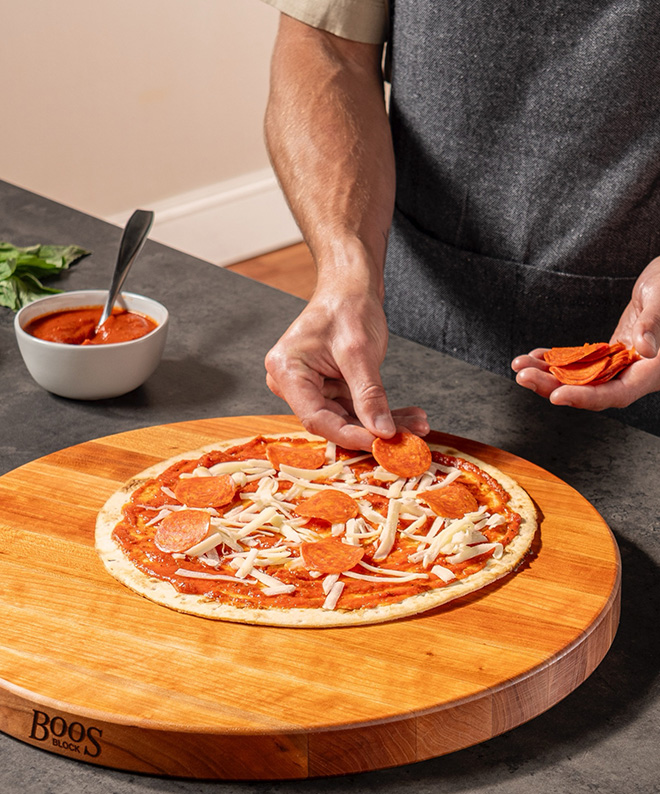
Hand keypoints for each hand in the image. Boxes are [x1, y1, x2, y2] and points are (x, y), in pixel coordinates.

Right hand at [265, 288, 428, 449]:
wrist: (351, 286)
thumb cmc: (347, 306)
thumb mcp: (359, 351)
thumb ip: (368, 394)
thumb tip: (381, 432)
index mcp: (286, 370)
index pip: (315, 417)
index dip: (348, 434)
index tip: (380, 442)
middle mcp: (292, 383)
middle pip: (332, 421)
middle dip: (373, 430)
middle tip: (409, 438)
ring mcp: (311, 388)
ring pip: (348, 419)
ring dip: (383, 424)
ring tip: (417, 425)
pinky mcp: (329, 389)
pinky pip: (355, 409)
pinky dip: (381, 413)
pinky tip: (407, 417)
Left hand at [512, 257, 659, 410]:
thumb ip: (654, 325)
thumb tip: (644, 350)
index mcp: (651, 372)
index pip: (615, 394)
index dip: (585, 397)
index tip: (556, 395)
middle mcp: (634, 373)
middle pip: (590, 390)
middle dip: (553, 385)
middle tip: (522, 375)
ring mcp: (620, 364)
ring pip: (581, 378)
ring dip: (548, 374)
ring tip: (519, 364)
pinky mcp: (610, 354)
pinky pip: (581, 364)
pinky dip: (558, 362)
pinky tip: (536, 356)